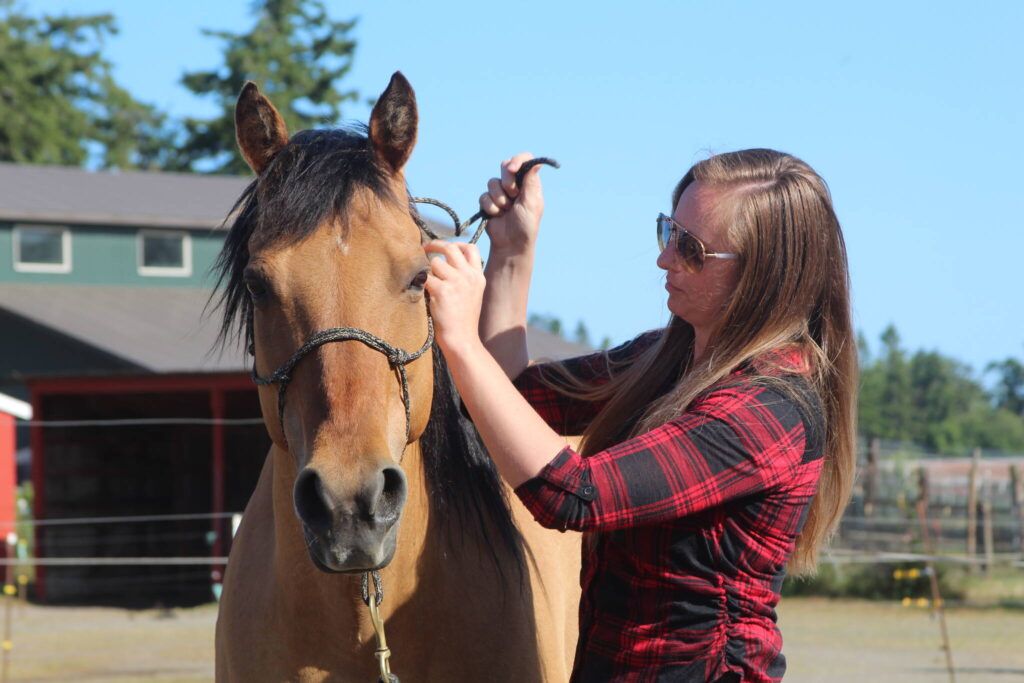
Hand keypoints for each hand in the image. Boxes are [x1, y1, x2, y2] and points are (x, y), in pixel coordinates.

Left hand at [423, 240, 486, 356]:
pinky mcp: (442, 291)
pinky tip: (418, 287)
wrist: (462, 339)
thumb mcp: (473, 294)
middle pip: (451, 248)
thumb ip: (464, 278)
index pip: (471, 248)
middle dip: (435, 245)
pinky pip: (425, 276)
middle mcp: (469, 276)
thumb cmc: (463, 320)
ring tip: (425, 280)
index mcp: (478, 276)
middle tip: (424, 249)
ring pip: (435, 262)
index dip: (456, 244)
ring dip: (426, 268)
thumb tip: (443, 262)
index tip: (446, 248)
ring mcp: (456, 282)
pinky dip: (419, 280)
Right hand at [479, 152, 544, 254]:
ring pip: (492, 182)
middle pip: (505, 166)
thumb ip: (531, 182)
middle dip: (507, 181)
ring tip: (506, 211)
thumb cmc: (525, 225)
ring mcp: (501, 193)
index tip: (512, 169)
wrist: (511, 244)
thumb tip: (538, 162)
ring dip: (499, 199)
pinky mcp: (488, 202)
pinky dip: (490, 207)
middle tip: (513, 195)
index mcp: (529, 183)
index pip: (525, 160)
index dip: (517, 161)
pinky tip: (497, 216)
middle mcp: (515, 185)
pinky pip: (484, 196)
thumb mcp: (531, 203)